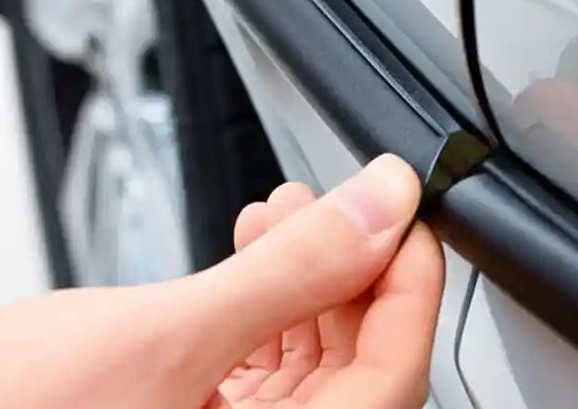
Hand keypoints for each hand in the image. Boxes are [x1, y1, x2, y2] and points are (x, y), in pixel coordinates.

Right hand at [0, 155, 443, 408]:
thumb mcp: (167, 336)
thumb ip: (289, 273)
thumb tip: (380, 207)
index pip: (395, 375)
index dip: (411, 284)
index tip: (408, 212)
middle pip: (356, 364)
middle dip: (351, 269)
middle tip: (342, 203)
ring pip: (308, 361)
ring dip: (304, 279)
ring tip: (286, 212)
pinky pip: (256, 367)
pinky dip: (261, 304)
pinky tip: (248, 251)